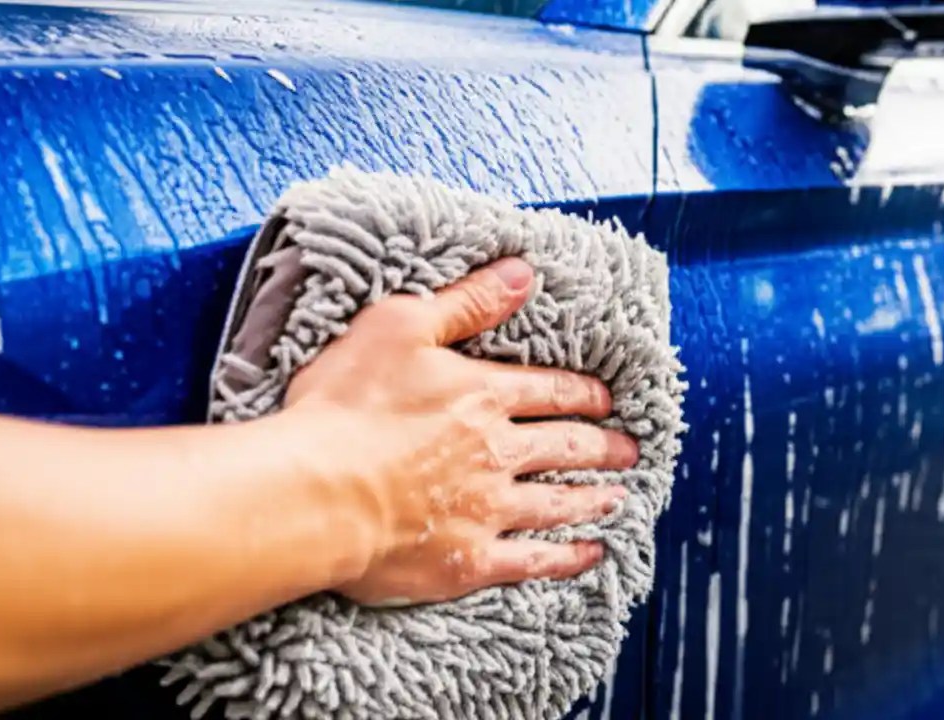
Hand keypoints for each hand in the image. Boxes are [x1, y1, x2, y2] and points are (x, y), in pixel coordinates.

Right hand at [283, 258, 634, 605]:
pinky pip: (534, 561)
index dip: (584, 394)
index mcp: (484, 395)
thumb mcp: (399, 326)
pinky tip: (589, 554)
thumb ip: (466, 301)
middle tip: (629, 451)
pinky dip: (568, 558)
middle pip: (566, 447)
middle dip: (603, 447)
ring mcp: (488, 509)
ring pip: (559, 502)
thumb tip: (523, 273)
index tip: (606, 401)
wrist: (315, 493)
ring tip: (617, 497)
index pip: (552, 390)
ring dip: (593, 497)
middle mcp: (498, 452)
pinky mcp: (470, 560)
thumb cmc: (345, 406)